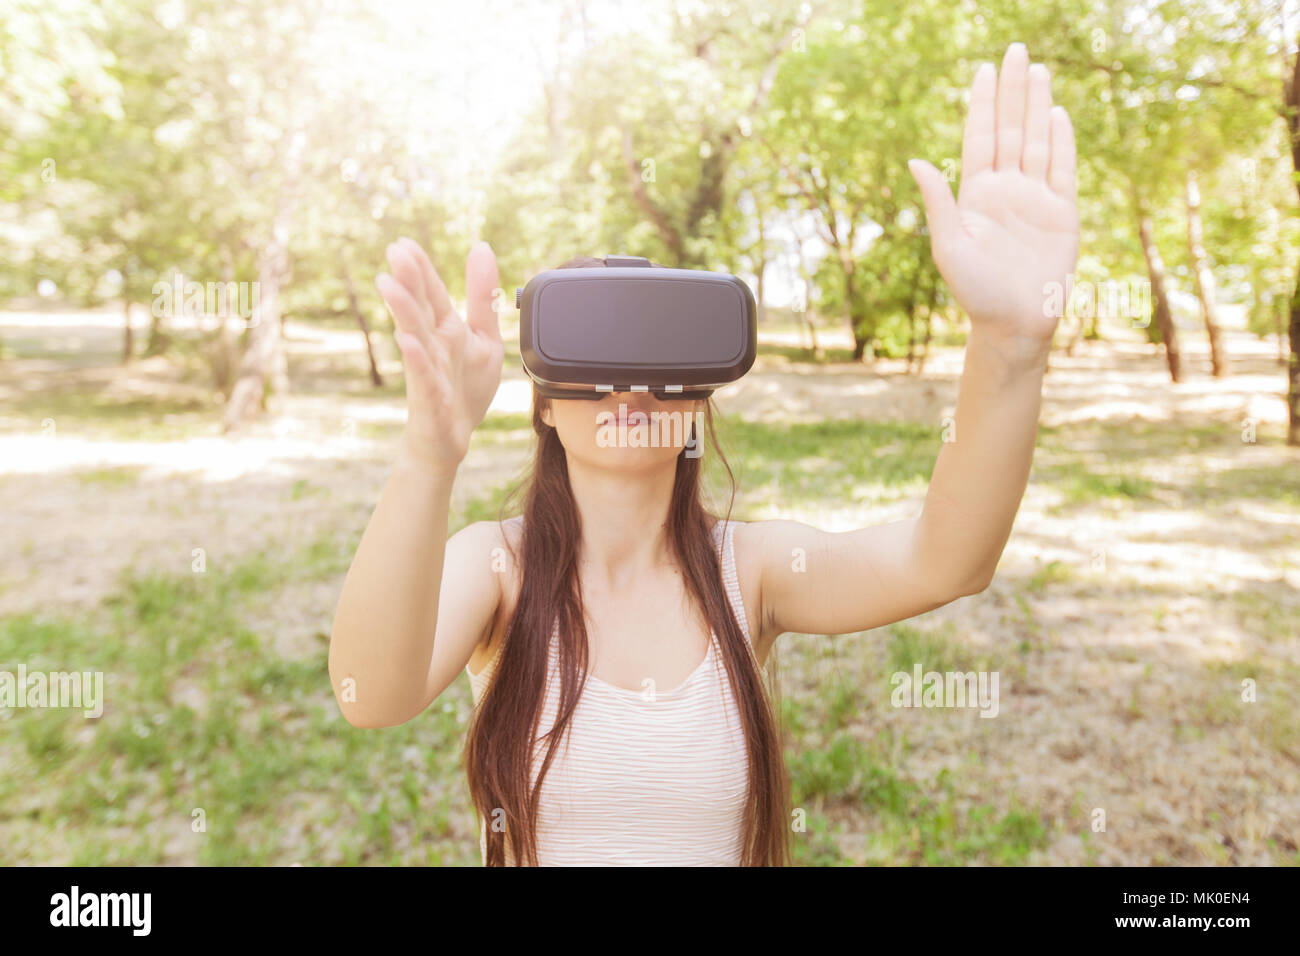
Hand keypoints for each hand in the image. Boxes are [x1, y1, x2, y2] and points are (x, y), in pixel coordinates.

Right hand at [376, 238, 503, 470]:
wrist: (452, 438)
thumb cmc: (464, 387)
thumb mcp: (483, 336)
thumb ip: (483, 295)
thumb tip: (481, 247)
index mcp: (446, 329)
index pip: (432, 293)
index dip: (421, 269)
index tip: (404, 243)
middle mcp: (433, 345)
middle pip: (420, 308)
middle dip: (409, 280)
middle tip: (395, 251)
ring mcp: (429, 370)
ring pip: (414, 336)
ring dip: (403, 311)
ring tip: (388, 285)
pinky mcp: (431, 398)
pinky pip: (423, 376)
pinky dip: (416, 359)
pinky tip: (408, 342)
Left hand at [908, 43, 1078, 347]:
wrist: (1013, 322)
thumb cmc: (975, 291)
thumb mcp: (949, 245)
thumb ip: (939, 201)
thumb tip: (915, 160)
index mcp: (976, 194)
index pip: (980, 138)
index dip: (982, 104)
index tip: (984, 69)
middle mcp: (1006, 190)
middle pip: (1010, 129)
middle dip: (1012, 91)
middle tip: (1016, 49)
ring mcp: (1035, 198)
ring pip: (1037, 140)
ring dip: (1037, 106)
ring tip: (1038, 70)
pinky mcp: (1062, 212)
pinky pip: (1063, 169)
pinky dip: (1061, 141)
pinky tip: (1058, 114)